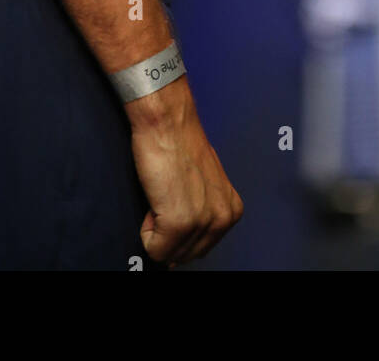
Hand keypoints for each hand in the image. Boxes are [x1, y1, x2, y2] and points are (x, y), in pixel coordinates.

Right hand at [127, 75, 243, 264]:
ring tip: (163, 194)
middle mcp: (223, 219)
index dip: (179, 227)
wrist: (168, 122)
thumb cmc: (179, 146)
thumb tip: (182, 250)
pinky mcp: (180, 223)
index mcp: (231, 211)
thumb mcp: (204, 185)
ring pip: (168, 253)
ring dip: (157, 227)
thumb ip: (201, 214)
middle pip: (184, 254)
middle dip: (168, 232)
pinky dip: (146, 228)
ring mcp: (203, 222)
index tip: (176, 199)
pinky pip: (154, 249)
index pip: (198, 248)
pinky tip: (157, 196)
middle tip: (168, 195)